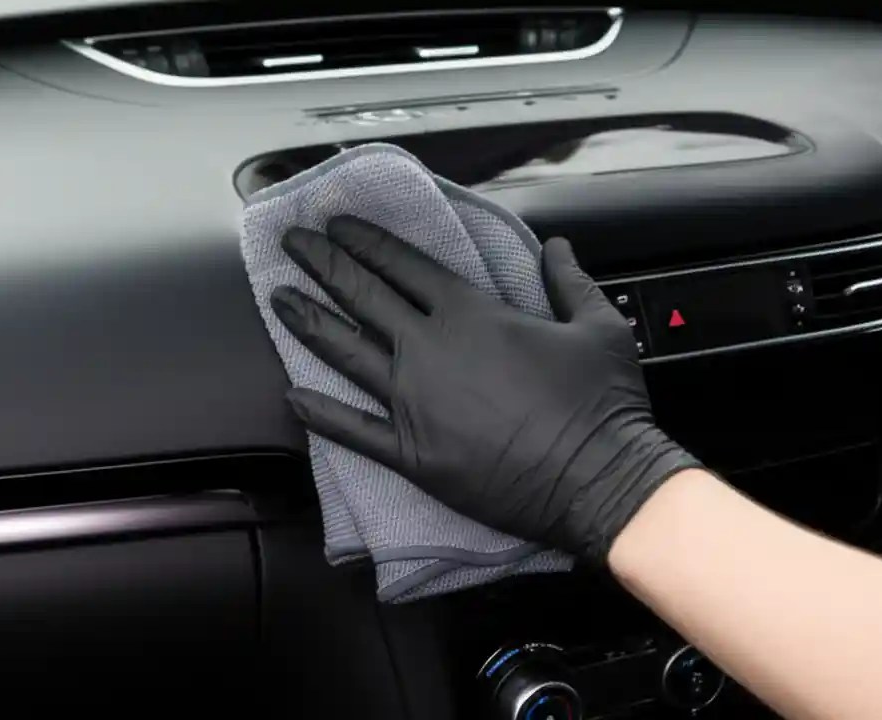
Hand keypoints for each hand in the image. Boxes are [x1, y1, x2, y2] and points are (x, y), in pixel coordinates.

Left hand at [271, 216, 699, 562]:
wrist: (598, 480)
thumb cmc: (602, 403)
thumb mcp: (597, 325)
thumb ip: (567, 280)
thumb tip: (556, 246)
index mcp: (471, 314)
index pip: (403, 264)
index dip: (365, 241)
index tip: (336, 226)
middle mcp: (430, 350)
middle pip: (362, 296)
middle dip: (322, 264)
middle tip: (291, 244)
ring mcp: (413, 403)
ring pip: (345, 352)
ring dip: (307, 321)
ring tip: (279, 300)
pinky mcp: (410, 453)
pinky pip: (352, 430)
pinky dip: (319, 412)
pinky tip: (291, 397)